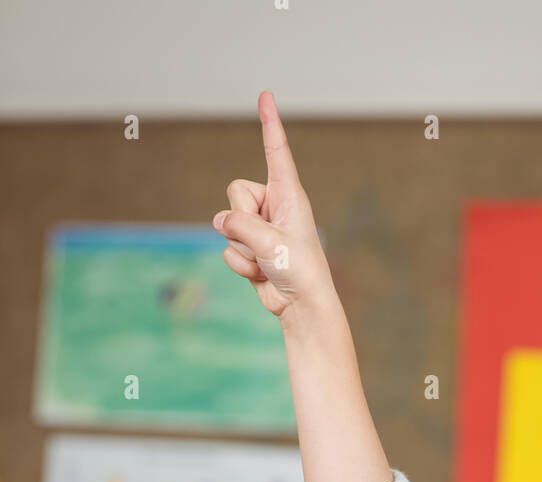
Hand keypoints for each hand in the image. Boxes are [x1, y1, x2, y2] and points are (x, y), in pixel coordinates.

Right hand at [212, 90, 333, 324]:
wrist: (301, 306)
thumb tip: (220, 222)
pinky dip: (241, 265)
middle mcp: (274, 204)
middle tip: (267, 241)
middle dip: (243, 219)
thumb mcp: (271, 242)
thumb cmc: (299, 270)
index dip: (269, 123)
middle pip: (235, 191)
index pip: (276, 151)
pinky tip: (262, 273)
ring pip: (228, 224)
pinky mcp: (250, 247)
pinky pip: (228, 248)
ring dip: (244, 249)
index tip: (266, 95)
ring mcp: (260, 226)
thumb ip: (241, 225)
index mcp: (288, 193)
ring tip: (268, 261)